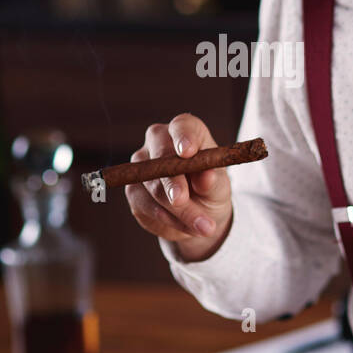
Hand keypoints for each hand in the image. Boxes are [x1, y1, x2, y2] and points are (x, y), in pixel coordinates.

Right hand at [124, 113, 233, 260]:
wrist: (198, 214)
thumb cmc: (211, 190)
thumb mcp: (219, 188)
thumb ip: (213, 182)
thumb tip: (205, 177)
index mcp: (186, 132)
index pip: (182, 126)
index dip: (184, 137)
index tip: (188, 153)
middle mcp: (160, 142)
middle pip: (160, 154)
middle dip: (172, 181)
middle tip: (181, 200)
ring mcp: (142, 165)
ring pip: (152, 185)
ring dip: (176, 209)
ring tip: (202, 226)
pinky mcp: (133, 189)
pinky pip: (144, 203)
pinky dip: (166, 218)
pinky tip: (185, 226)